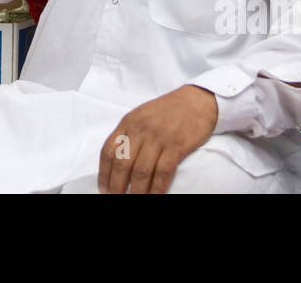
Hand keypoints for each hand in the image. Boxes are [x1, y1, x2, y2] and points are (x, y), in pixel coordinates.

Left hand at [97, 85, 217, 193]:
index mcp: (128, 122)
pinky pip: (163, 172)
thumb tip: (116, 161)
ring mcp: (158, 137)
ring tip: (134, 200)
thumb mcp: (141, 115)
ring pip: (141, 171)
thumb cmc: (168, 110)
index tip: (103, 188)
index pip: (108, 151)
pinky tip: (154, 196)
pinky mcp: (176, 145)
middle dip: (117, 186)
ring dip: (136, 191)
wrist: (196, 100)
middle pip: (122, 164)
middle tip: (116, 198)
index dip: (104, 173)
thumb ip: (129, 134)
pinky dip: (157, 188)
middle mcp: (140, 129)